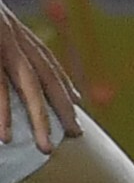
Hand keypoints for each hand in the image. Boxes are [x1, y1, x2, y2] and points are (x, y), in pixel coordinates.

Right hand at [0, 5, 78, 151]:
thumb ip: (2, 42)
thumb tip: (5, 56)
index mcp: (15, 34)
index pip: (46, 61)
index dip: (62, 82)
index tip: (76, 101)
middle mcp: (16, 42)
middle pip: (47, 80)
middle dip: (62, 108)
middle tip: (76, 134)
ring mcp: (3, 49)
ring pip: (28, 90)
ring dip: (39, 121)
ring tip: (46, 148)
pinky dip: (2, 113)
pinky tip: (6, 136)